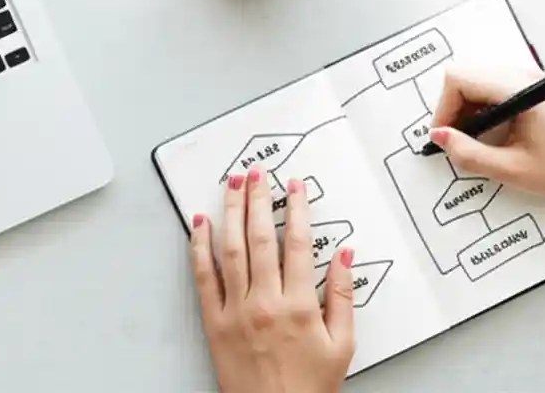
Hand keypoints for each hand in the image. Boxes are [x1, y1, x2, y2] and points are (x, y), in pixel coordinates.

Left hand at [189, 166, 355, 392]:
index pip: (298, 244)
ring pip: (231, 250)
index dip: (297, 210)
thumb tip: (344, 256)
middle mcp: (265, 303)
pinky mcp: (214, 323)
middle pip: (261, 238)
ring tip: (231, 185)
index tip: (294, 186)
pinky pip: (204, 278)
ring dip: (231, 213)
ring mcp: (235, 311)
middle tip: (257, 173)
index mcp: (299, 306)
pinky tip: (199, 224)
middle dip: (259, 200)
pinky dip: (199, 248)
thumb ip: (342, 296)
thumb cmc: (309, 387)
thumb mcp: (341, 345)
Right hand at [430, 66, 544, 202]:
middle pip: (465, 75)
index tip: (445, 136)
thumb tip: (439, 137)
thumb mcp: (509, 169)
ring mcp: (527, 78)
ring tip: (472, 138)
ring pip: (475, 79)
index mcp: (520, 90)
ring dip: (465, 107)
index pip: (460, 79)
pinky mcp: (529, 87)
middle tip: (456, 138)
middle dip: (452, 107)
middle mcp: (523, 76)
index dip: (444, 108)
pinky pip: (490, 86)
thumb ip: (469, 153)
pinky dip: (479, 106)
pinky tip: (487, 131)